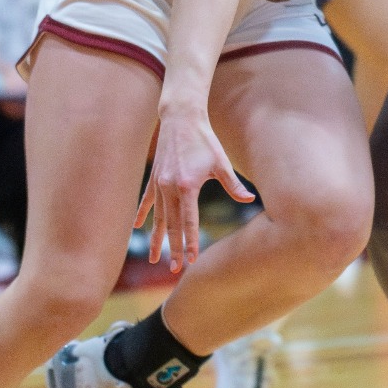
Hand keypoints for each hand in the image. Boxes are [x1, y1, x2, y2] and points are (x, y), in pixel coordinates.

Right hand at [135, 103, 252, 270]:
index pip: (188, 222)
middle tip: (175, 270)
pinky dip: (142, 215)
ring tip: (155, 258)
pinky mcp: (154, 178)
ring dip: (157, 239)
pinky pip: (146, 201)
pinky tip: (137, 228)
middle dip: (174, 248)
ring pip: (157, 218)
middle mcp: (169, 188)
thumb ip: (233, 185)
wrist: (181, 118)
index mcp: (187, 186)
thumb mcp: (221, 163)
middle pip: (171, 225)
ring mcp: (159, 184)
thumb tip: (250, 200)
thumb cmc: (205, 140)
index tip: (192, 260)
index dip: (190, 242)